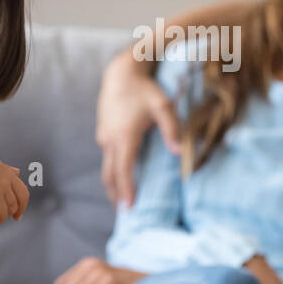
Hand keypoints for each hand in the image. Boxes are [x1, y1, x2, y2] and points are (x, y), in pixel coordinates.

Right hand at [97, 52, 181, 208]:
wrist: (121, 72)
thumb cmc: (145, 89)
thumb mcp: (163, 106)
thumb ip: (172, 129)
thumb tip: (179, 153)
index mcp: (123, 137)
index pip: (123, 171)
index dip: (126, 190)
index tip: (129, 207)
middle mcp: (110, 139)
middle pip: (109, 174)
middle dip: (115, 193)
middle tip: (123, 211)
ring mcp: (104, 135)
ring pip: (106, 166)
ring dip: (112, 183)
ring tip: (120, 198)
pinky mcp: (103, 130)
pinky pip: (106, 156)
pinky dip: (112, 169)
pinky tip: (121, 172)